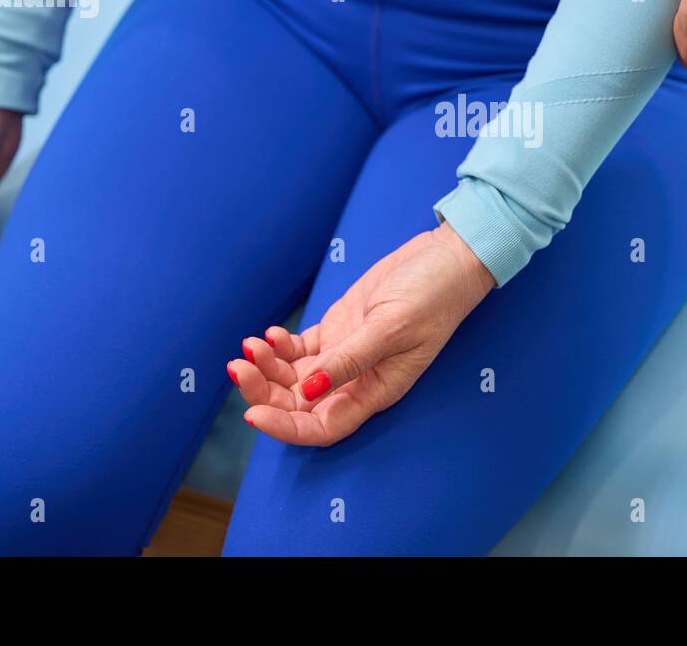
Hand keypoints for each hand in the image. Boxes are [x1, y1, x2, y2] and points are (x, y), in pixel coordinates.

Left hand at [230, 221, 494, 446]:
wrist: (447, 259)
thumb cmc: (433, 296)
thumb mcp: (391, 328)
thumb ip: (350, 360)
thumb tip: (309, 391)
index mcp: (374, 391)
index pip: (323, 426)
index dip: (286, 428)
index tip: (253, 415)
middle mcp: (356, 380)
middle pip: (299, 404)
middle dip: (265, 391)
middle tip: (239, 366)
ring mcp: (345, 355)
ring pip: (294, 376)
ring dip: (267, 366)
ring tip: (250, 344)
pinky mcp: (340, 330)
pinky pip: (300, 349)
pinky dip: (279, 346)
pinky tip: (271, 333)